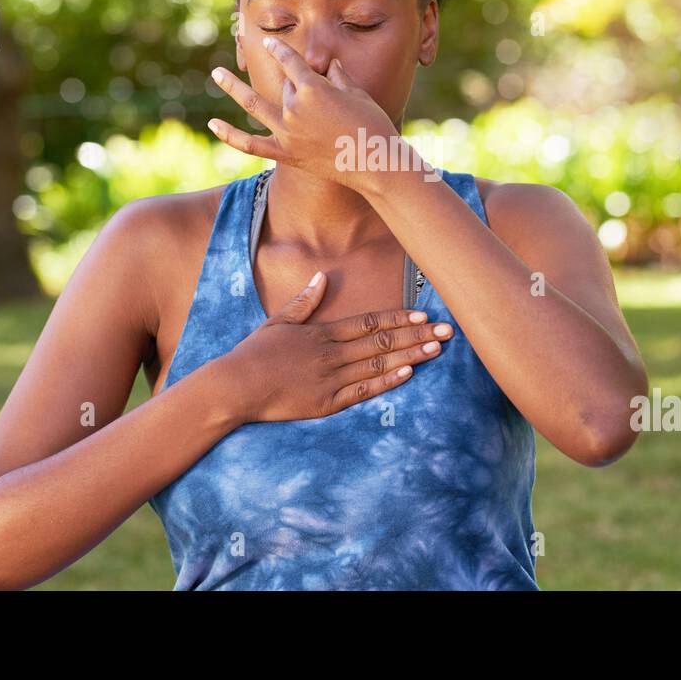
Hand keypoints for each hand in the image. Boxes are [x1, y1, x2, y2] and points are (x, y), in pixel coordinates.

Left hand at [207, 37, 402, 190]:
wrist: (376, 163)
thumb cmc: (373, 125)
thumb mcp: (358, 94)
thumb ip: (338, 77)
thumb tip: (329, 65)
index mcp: (313, 88)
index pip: (291, 62)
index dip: (280, 50)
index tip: (271, 42)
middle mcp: (294, 107)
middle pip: (285, 87)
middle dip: (295, 86)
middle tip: (320, 103)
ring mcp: (287, 132)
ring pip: (254, 105)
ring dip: (233, 88)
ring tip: (217, 74)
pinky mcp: (285, 153)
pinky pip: (250, 144)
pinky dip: (230, 135)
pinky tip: (212, 125)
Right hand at [218, 270, 452, 422]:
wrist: (234, 388)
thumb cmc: (253, 354)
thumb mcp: (277, 322)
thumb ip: (303, 302)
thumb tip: (320, 277)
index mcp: (321, 333)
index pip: (368, 322)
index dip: (398, 317)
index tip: (422, 313)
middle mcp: (330, 354)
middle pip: (381, 342)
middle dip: (415, 335)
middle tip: (446, 330)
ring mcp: (329, 380)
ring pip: (378, 366)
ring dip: (409, 356)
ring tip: (436, 349)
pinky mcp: (325, 404)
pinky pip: (361, 393)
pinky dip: (385, 384)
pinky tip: (407, 374)